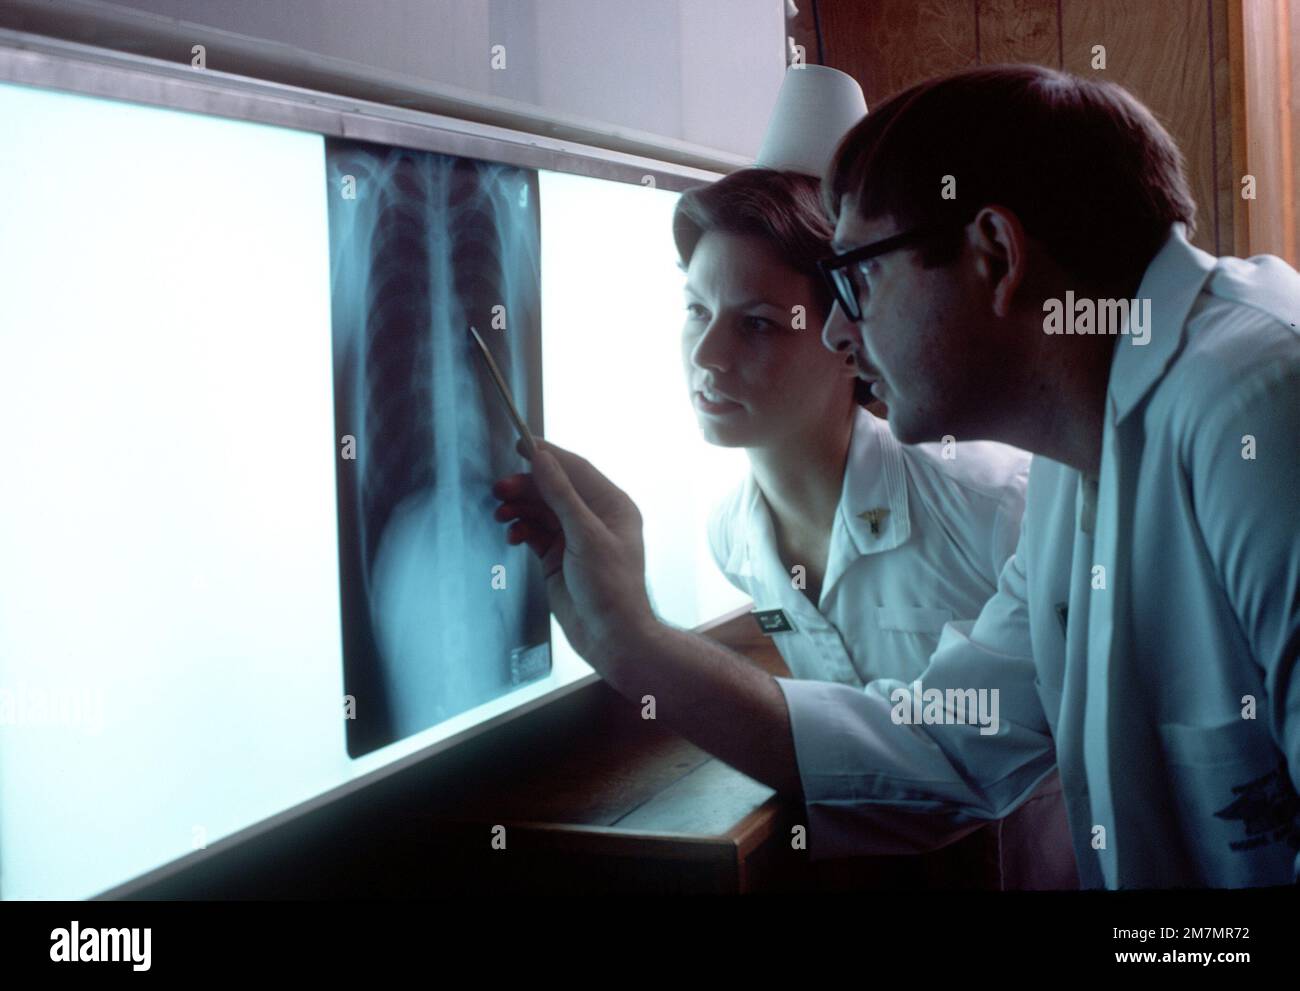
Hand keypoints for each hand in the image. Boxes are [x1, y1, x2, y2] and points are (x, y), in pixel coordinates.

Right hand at [491, 438, 655, 660]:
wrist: (610, 636)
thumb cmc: (611, 588)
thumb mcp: (586, 536)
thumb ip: (561, 495)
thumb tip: (542, 459)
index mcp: (612, 505)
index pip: (576, 469)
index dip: (548, 455)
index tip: (520, 444)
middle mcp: (594, 517)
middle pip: (554, 489)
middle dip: (526, 487)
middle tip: (499, 489)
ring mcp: (575, 537)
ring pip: (541, 510)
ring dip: (520, 508)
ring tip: (501, 513)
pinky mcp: (558, 556)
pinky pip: (535, 532)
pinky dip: (522, 529)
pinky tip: (513, 535)